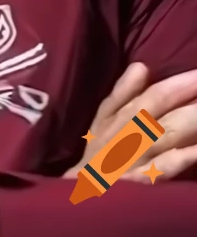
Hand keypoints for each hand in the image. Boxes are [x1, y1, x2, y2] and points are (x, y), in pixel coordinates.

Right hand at [64, 63, 196, 181]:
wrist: (80, 198)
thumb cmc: (96, 157)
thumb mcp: (101, 122)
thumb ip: (121, 95)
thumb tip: (141, 67)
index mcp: (115, 117)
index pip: (147, 95)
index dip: (173, 83)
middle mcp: (125, 133)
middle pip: (154, 107)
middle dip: (182, 91)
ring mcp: (133, 158)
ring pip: (162, 133)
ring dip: (188, 119)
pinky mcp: (139, 184)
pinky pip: (162, 169)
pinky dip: (179, 157)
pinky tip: (196, 150)